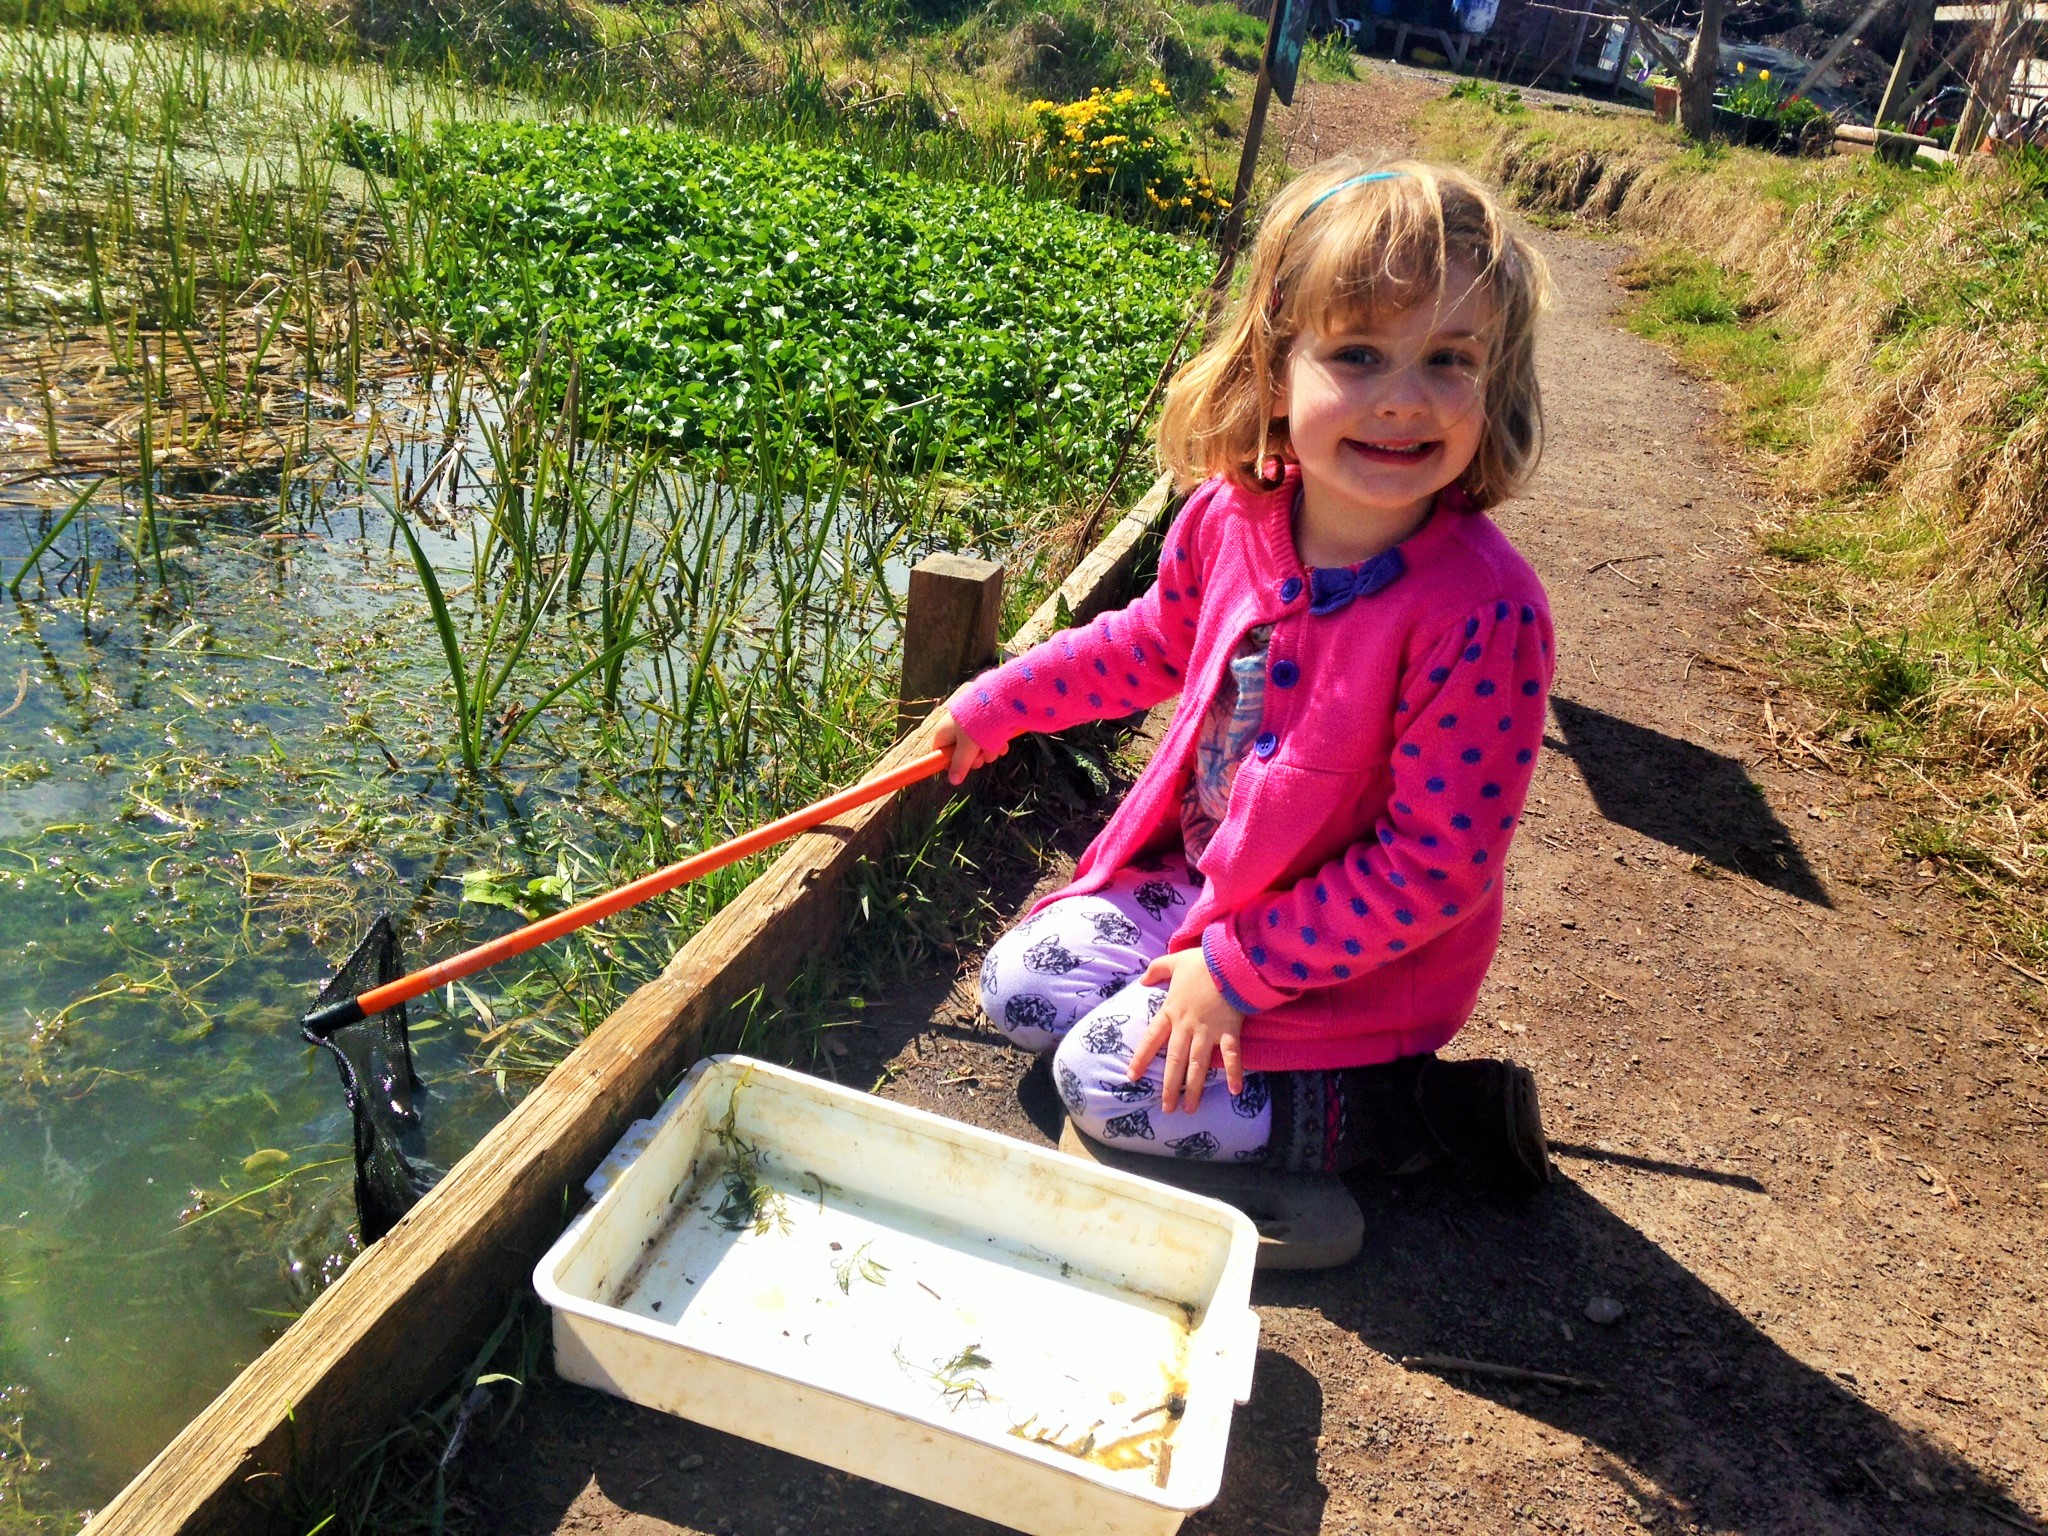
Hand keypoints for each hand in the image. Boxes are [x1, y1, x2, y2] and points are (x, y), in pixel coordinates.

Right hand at [929, 706, 1004, 785]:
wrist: (1000, 698)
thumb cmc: (978, 723)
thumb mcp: (967, 747)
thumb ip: (960, 764)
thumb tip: (953, 781)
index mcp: (944, 731)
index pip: (940, 753)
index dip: (950, 763)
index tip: (961, 769)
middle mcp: (956, 727)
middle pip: (962, 754)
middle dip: (975, 758)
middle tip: (982, 755)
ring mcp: (972, 724)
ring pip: (979, 748)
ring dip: (989, 751)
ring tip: (996, 744)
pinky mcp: (987, 722)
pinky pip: (990, 740)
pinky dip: (997, 743)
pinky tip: (1003, 740)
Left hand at [1128, 948, 1245, 1112]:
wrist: (1229, 959)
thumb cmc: (1202, 961)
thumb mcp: (1173, 962)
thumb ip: (1156, 970)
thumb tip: (1142, 980)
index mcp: (1171, 1011)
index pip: (1152, 1039)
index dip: (1141, 1058)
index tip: (1132, 1077)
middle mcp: (1187, 1026)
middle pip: (1175, 1060)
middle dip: (1170, 1086)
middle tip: (1167, 1108)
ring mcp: (1208, 1031)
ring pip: (1197, 1065)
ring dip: (1193, 1089)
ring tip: (1189, 1109)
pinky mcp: (1230, 1031)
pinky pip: (1232, 1056)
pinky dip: (1234, 1073)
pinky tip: (1236, 1092)